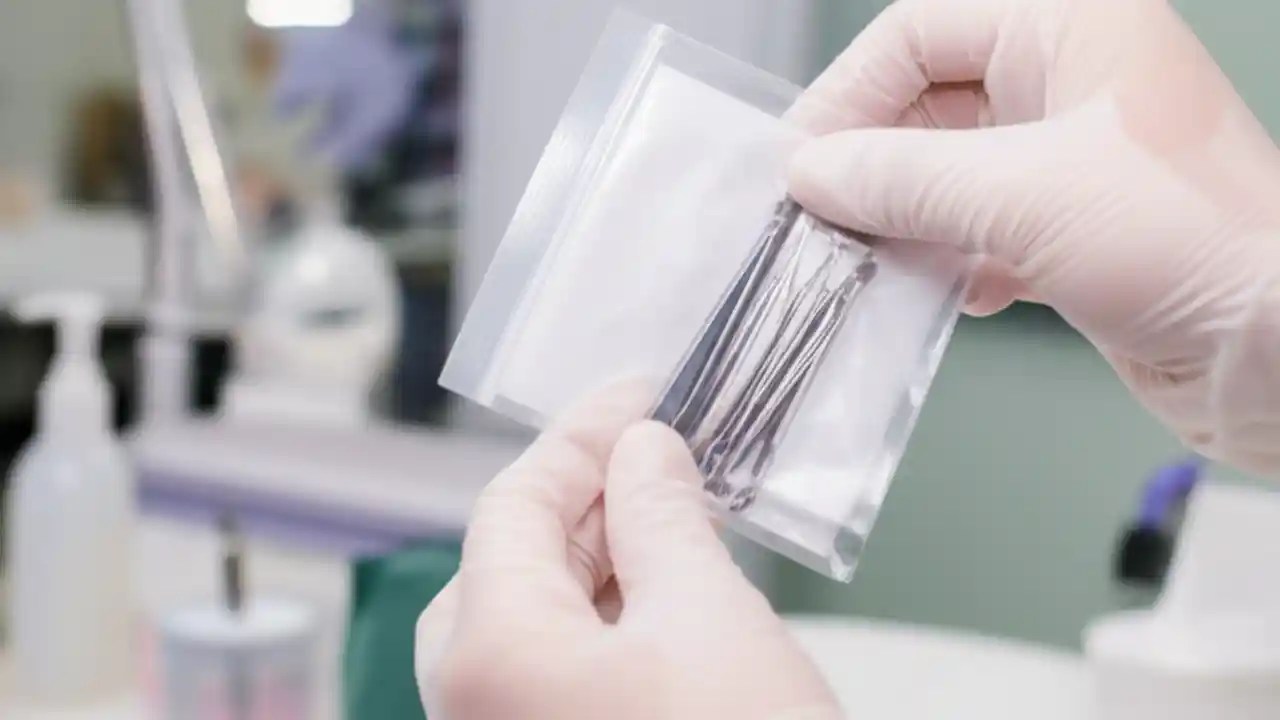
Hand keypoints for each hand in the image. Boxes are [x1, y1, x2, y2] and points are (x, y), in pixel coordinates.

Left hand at [415, 389, 840, 719]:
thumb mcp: (709, 621)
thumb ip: (662, 519)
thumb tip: (643, 452)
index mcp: (490, 654)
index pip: (514, 505)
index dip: (582, 437)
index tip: (640, 395)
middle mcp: (472, 708)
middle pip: (508, 562)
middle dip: (585, 499)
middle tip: (658, 454)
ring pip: (531, 622)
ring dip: (598, 561)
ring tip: (672, 516)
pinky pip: (556, 675)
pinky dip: (605, 623)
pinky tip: (662, 602)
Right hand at [788, 0, 1279, 473]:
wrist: (1278, 353)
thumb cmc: (1186, 240)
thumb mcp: (1022, 194)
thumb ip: (903, 178)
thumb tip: (811, 174)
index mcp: (1070, 25)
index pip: (921, 32)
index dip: (852, 92)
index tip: (802, 162)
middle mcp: (1068, 82)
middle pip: (927, 104)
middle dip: (871, 165)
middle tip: (816, 219)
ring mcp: (1070, 159)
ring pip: (946, 173)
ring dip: (901, 220)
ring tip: (863, 261)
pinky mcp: (1072, 231)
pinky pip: (977, 230)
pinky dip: (947, 262)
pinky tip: (944, 296)